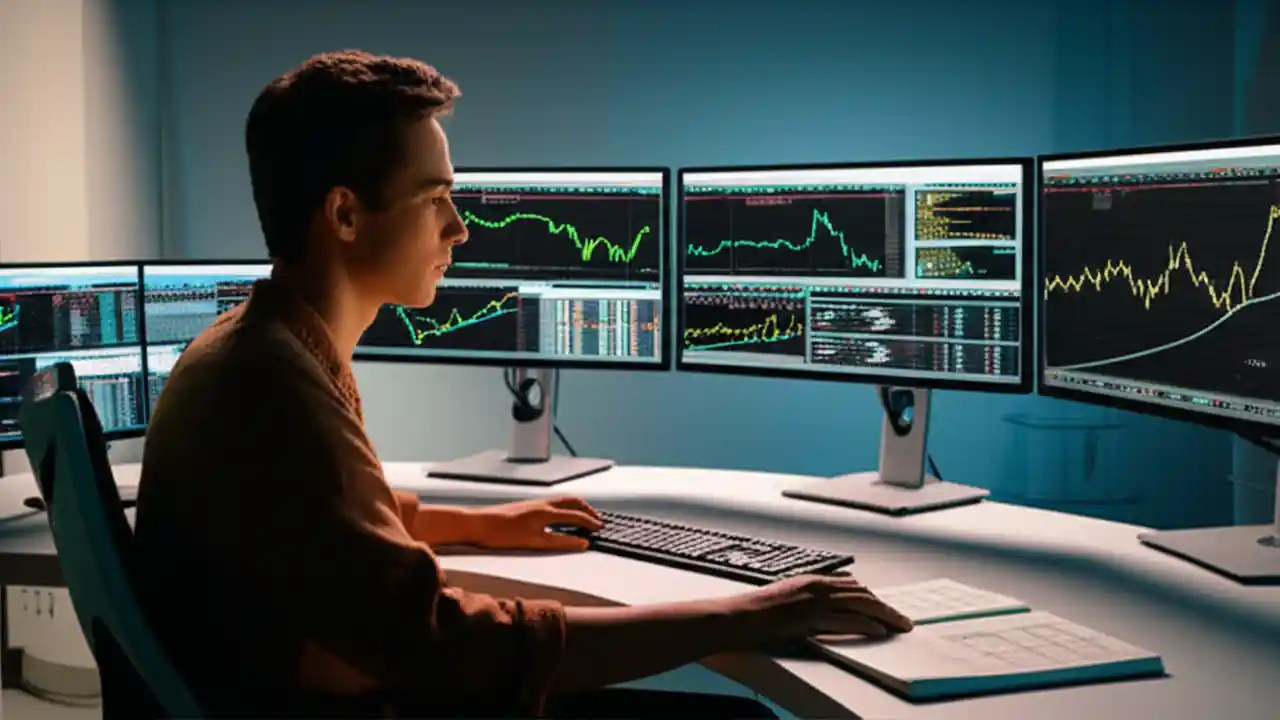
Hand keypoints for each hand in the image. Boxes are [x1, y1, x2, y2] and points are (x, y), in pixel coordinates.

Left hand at [473, 496, 604, 551]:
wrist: (478, 524)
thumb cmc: (502, 534)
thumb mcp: (535, 542)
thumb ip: (560, 542)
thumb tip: (581, 543)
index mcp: (546, 512)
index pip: (575, 515)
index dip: (590, 522)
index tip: (599, 529)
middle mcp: (542, 504)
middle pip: (572, 502)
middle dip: (587, 510)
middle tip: (596, 520)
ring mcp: (534, 503)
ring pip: (563, 500)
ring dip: (576, 506)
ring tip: (583, 516)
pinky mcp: (527, 506)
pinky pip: (553, 503)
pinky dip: (565, 507)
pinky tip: (560, 517)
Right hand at [736, 574, 912, 643]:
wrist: (738, 616)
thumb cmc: (755, 610)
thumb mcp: (784, 596)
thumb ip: (805, 598)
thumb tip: (821, 607)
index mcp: (811, 580)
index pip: (850, 584)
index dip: (870, 596)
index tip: (882, 606)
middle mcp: (817, 586)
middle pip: (861, 593)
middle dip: (884, 606)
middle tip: (901, 619)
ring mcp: (815, 601)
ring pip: (861, 604)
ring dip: (885, 614)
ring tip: (901, 625)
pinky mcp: (812, 618)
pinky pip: (847, 620)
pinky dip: (867, 625)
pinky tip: (879, 631)